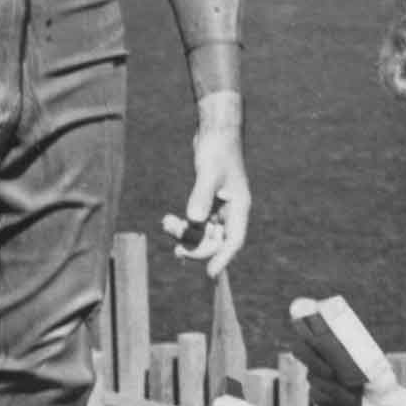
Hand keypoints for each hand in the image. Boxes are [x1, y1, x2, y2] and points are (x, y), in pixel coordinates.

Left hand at [172, 106, 250, 278]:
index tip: (210, 274)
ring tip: (166, 225)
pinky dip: (182, 225)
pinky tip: (167, 221)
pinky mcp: (207, 201)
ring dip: (186, 235)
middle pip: (217, 242)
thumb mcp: (209, 172)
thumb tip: (193, 221)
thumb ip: (201, 196)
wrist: (215, 130)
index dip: (223, 258)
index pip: (234, 240)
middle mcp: (231, 211)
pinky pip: (196, 223)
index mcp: (239, 207)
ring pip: (203, 234)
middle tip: (178, 250)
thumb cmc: (218, 148)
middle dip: (198, 247)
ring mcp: (219, 207)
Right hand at [288, 311, 401, 405]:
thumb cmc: (379, 378)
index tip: (308, 326)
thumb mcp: (374, 360)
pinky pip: (316, 394)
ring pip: (312, 377)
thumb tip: (347, 343)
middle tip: (330, 371)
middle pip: (300, 349)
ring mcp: (316, 377)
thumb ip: (360, 350)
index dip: (302, 324)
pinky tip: (347, 400)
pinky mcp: (318, 396)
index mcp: (331, 343)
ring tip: (351, 393)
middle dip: (312, 359)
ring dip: (331, 386)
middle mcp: (320, 357)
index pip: (309, 328)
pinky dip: (332, 396)